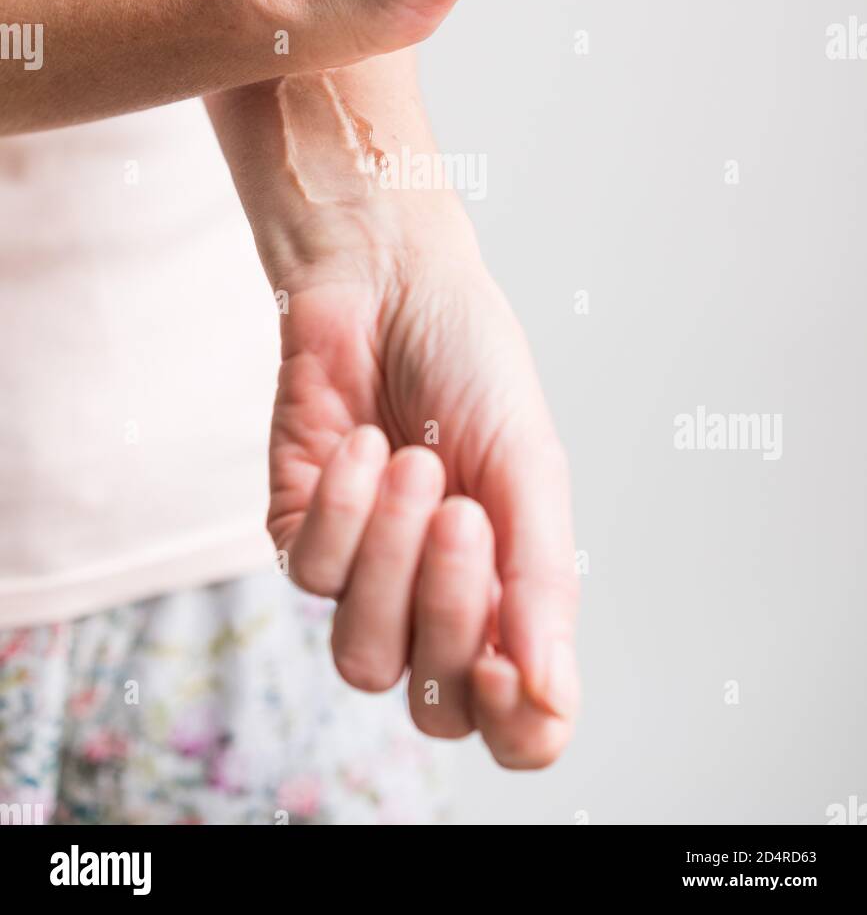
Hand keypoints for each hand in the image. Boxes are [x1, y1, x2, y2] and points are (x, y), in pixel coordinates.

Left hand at [267, 203, 577, 768]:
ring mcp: (365, 575)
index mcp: (511, 594)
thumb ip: (543, 582)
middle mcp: (438, 601)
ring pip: (363, 656)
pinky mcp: (300, 536)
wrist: (387, 283)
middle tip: (463, 510)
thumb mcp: (531, 467)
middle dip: (449, 608)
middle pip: (436, 702)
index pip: (516, 723)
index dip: (515, 727)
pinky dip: (342, 504)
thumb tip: (553, 694)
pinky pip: (311, 572)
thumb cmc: (472, 366)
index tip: (507, 667)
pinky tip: (364, 442)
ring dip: (390, 557)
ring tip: (416, 465)